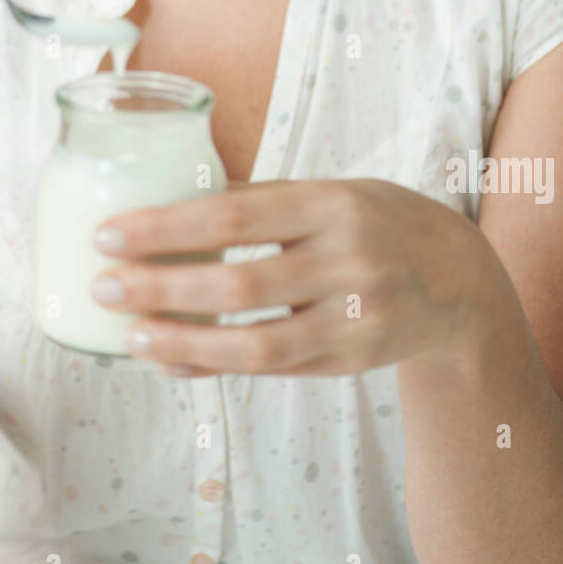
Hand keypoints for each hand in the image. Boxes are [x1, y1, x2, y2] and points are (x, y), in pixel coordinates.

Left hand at [90, 177, 485, 375]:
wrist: (459, 277)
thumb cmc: (374, 220)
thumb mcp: (329, 192)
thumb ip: (261, 202)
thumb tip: (167, 211)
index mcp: (333, 203)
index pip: (235, 214)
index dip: (167, 228)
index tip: (109, 233)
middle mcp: (348, 261)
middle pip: (239, 285)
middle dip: (161, 288)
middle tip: (104, 286)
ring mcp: (353, 319)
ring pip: (255, 345)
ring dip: (183, 343)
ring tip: (130, 336)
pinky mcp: (349, 362)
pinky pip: (271, 371)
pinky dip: (214, 367)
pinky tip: (170, 359)